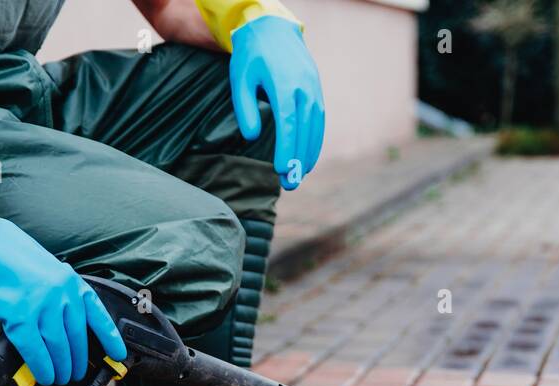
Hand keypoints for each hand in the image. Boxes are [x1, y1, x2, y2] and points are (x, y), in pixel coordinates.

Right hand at [0, 219, 126, 385]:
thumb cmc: (5, 254)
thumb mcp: (43, 270)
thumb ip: (54, 294)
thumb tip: (57, 324)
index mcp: (70, 280)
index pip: (97, 314)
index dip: (110, 337)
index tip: (118, 353)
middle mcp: (62, 293)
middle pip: (77, 338)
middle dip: (78, 361)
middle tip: (75, 373)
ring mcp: (42, 304)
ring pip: (59, 348)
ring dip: (60, 368)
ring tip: (59, 378)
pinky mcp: (20, 315)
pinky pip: (36, 350)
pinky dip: (41, 367)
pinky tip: (43, 375)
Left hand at [229, 16, 324, 190]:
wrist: (273, 27)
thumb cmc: (252, 55)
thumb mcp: (240, 78)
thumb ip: (244, 107)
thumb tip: (251, 136)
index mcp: (285, 84)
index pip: (287, 123)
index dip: (286, 148)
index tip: (279, 169)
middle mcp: (304, 87)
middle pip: (305, 130)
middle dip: (298, 159)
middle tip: (290, 184)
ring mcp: (314, 88)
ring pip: (316, 128)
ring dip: (309, 154)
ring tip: (299, 176)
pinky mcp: (317, 90)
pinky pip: (319, 120)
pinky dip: (315, 141)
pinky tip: (308, 158)